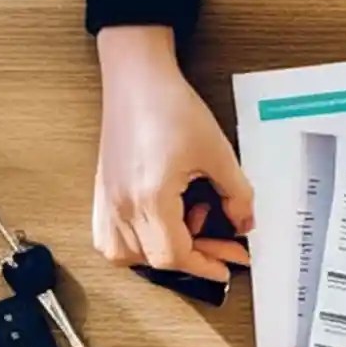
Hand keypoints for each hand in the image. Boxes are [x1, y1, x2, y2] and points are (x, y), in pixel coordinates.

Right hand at [93, 26, 253, 281]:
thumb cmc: (172, 108)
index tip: (227, 267)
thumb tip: (245, 225)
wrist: (137, 80)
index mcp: (149, 198)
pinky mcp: (100, 193)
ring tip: (191, 220)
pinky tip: (163, 222)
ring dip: (164, 249)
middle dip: (196, 256)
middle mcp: (121, 206)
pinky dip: (138, 242)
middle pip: (155, 260)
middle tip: (226, 246)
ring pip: (129, 255)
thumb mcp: (218, 153)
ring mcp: (106, 202)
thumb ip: (237, 195)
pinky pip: (112, 239)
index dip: (204, 266)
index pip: (174, 256)